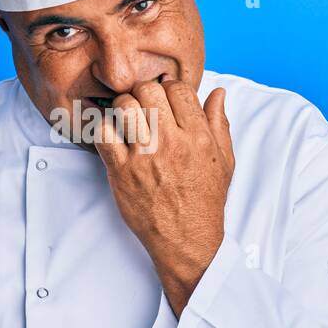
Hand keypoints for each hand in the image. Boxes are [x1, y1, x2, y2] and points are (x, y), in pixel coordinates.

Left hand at [92, 79, 234, 316]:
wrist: (187, 239)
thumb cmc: (205, 200)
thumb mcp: (224, 161)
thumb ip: (219, 123)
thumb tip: (218, 93)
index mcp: (198, 137)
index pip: (178, 89)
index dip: (168, 88)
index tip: (164, 99)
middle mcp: (171, 143)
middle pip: (147, 91)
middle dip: (143, 93)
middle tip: (142, 106)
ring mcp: (144, 157)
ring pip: (124, 107)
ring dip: (122, 108)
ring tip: (126, 120)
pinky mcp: (121, 172)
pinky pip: (103, 134)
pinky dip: (103, 128)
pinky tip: (112, 136)